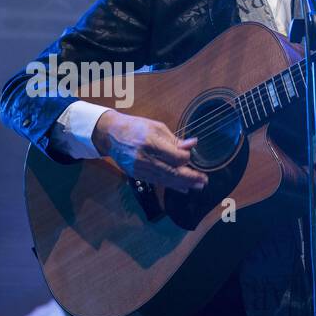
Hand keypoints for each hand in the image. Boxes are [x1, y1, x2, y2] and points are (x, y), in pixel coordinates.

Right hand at [92, 110, 207, 192]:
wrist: (110, 135)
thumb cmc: (135, 127)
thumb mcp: (156, 127)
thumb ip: (174, 139)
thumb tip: (192, 145)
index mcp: (150, 142)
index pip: (175, 157)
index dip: (186, 158)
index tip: (190, 155)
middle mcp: (144, 158)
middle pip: (171, 172)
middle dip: (190, 177)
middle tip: (204, 180)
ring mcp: (139, 169)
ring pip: (165, 179)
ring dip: (183, 184)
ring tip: (198, 186)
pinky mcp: (136, 175)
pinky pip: (157, 182)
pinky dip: (171, 185)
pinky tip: (183, 188)